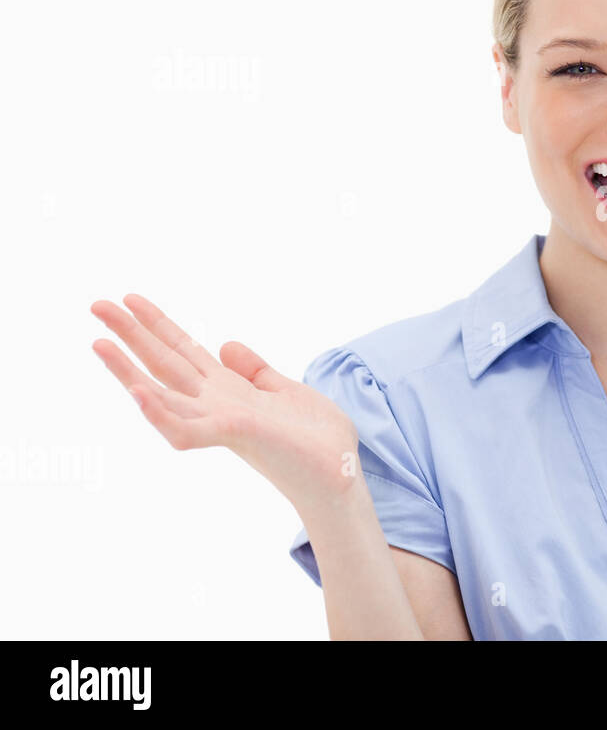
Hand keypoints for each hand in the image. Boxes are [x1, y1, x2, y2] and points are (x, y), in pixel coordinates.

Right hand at [91, 293, 360, 511]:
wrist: (340, 476)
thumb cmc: (316, 441)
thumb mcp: (287, 391)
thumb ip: (256, 371)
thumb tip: (226, 344)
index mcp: (229, 390)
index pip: (185, 351)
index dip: (159, 325)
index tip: (131, 299)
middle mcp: (216, 404)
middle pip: (165, 363)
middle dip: (131, 335)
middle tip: (96, 304)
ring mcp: (220, 421)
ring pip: (163, 393)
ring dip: (128, 371)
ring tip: (98, 343)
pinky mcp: (234, 435)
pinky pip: (186, 428)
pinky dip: (160, 412)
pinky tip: (138, 392)